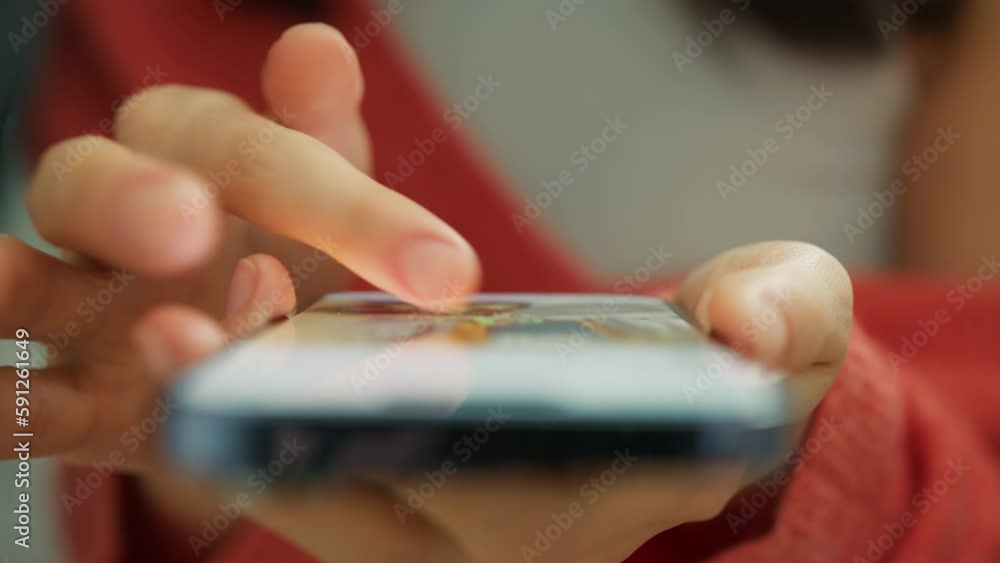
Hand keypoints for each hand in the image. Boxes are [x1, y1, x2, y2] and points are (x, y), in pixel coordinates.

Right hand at [1, 23, 479, 473]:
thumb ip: (323, 138)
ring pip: (24, 280)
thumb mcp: (325, 205)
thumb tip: (317, 49)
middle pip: (96, 181)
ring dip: (17, 283)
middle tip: (189, 227)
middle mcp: (127, 216)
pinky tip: (9, 410)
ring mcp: (88, 308)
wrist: (257, 357)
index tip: (436, 268)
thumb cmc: (287, 253)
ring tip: (30, 292)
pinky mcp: (76, 400)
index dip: (339, 203)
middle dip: (133, 199)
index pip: (252, 154)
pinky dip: (3, 405)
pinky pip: (12, 400)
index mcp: (204, 156)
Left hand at [144, 241, 850, 562]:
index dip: (404, 434)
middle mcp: (517, 550)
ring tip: (182, 331)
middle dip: (276, 430)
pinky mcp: (410, 503)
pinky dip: (259, 421)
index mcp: (607, 506)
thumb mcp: (794, 325)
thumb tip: (750, 330)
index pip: (491, 498)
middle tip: (188, 331)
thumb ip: (787, 318)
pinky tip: (222, 340)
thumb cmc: (748, 365)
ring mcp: (454, 538)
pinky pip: (315, 478)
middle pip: (373, 513)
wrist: (700, 402)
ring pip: (324, 504)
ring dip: (245, 425)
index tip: (326, 349)